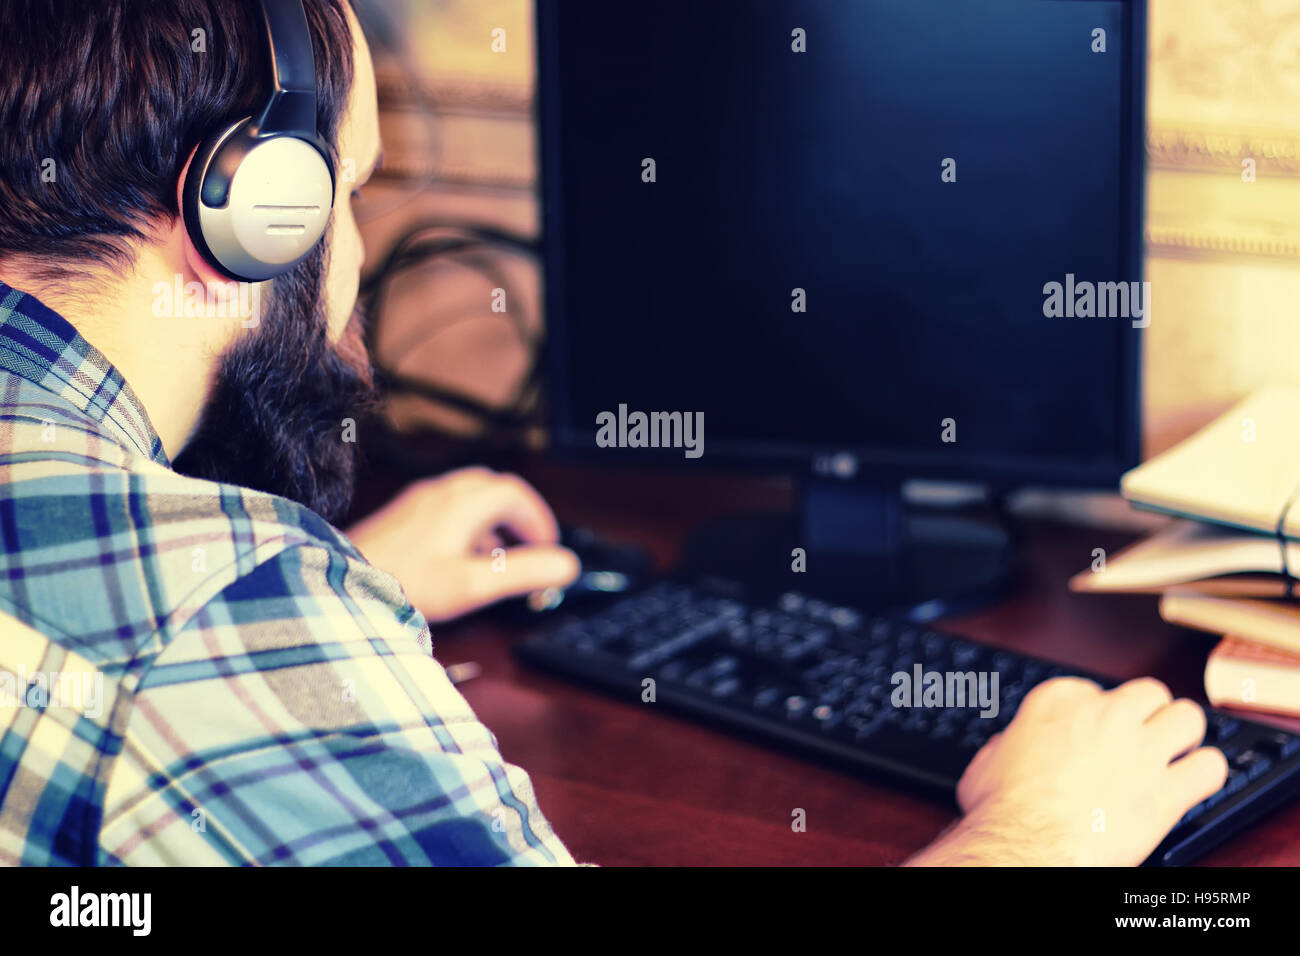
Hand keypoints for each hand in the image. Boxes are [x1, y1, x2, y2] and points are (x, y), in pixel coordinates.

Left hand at [345, 467, 579, 622]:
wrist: (344, 584)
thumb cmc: (403, 584)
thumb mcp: (474, 584)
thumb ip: (523, 572)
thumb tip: (564, 565)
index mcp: (462, 504)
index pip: (515, 494)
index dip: (538, 518)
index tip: (547, 545)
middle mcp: (440, 494)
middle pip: (492, 489)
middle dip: (517, 514)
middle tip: (529, 544)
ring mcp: (419, 503)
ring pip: (467, 498)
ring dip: (491, 521)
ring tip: (497, 556)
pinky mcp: (402, 517)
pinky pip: (445, 509)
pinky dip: (466, 527)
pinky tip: (459, 559)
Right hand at [908, 676, 1228, 865]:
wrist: (1025, 848)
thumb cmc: (1001, 810)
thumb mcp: (987, 760)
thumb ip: (1010, 743)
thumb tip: (1013, 746)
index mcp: (1059, 701)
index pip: (1094, 688)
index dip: (1097, 713)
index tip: (1095, 732)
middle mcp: (1106, 716)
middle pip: (1150, 692)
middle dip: (1149, 713)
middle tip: (1143, 735)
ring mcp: (1142, 751)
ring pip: (1189, 716)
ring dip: (1184, 733)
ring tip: (1176, 752)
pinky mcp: (1168, 791)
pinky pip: (1211, 767)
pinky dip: (1205, 774)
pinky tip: (1192, 784)